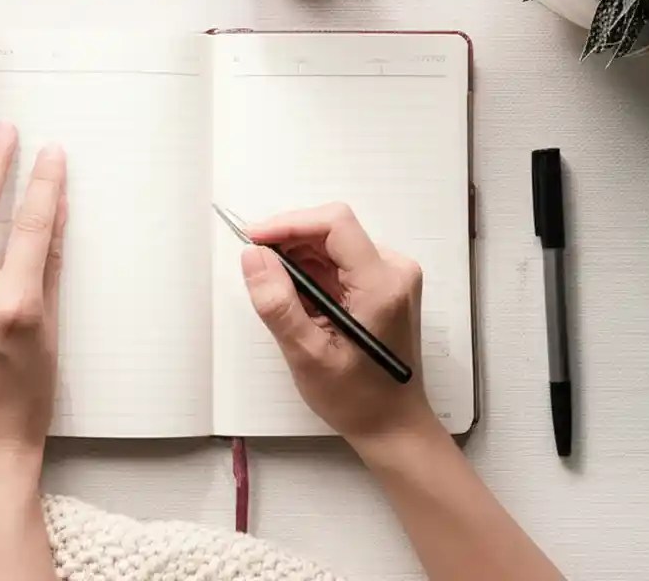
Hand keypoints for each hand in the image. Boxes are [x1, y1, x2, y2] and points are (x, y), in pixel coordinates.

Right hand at [240, 203, 436, 446]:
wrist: (394, 425)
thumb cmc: (358, 399)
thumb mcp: (307, 355)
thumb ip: (278, 304)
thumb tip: (253, 257)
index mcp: (382, 285)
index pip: (335, 224)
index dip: (289, 223)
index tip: (254, 239)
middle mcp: (394, 272)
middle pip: (333, 230)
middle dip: (290, 242)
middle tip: (257, 268)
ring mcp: (392, 277)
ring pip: (334, 245)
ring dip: (300, 260)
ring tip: (280, 296)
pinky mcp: (384, 286)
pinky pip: (341, 263)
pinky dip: (313, 274)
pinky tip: (301, 303)